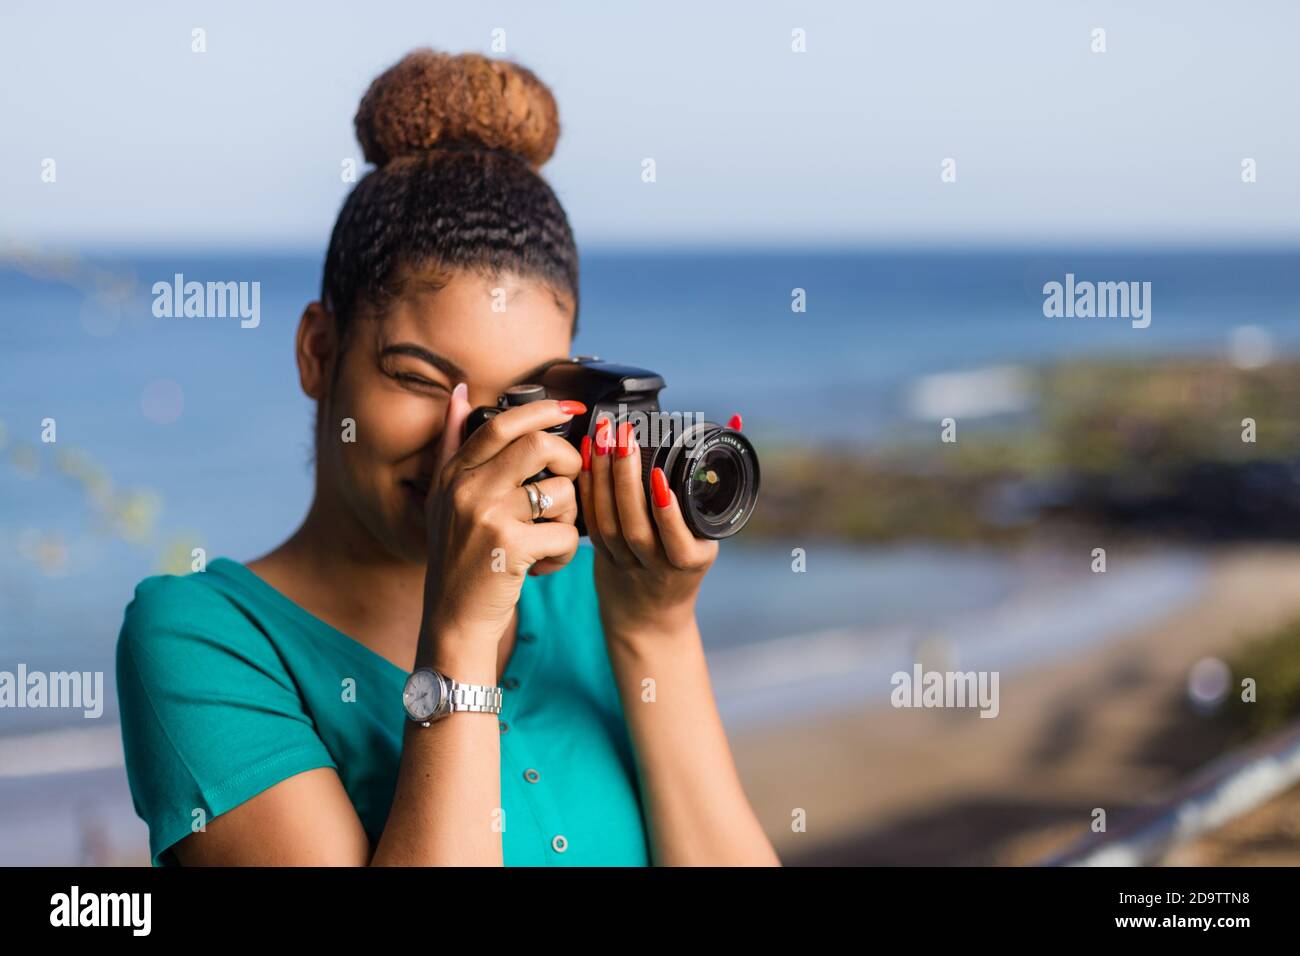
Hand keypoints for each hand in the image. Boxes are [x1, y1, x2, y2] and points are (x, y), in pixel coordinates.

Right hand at [420, 383, 585, 649]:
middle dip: (568, 461)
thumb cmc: (460, 560)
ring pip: (560, 492)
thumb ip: (454, 445)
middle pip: (538, 445)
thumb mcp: (445, 500)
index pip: (503, 424)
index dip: (543, 409)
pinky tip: (544, 564)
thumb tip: (461, 392)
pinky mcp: (509, 547)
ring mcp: (486, 517)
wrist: (453, 621)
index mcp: (455, 475)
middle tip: (567, 484)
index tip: (573, 406)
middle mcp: (466, 490)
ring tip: (549, 536)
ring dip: (569, 517)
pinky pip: (564, 534)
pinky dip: (564, 553)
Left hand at [578, 416, 718, 643]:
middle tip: (622, 437)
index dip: (667, 512)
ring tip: (600, 438)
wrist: (650, 617)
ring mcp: (625, 564)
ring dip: (601, 478)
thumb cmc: (684, 565)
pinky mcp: (601, 558)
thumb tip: (736, 419)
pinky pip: (592, 523)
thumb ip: (718, 473)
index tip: (659, 477)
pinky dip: (587, 489)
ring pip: (608, 523)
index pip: (679, 539)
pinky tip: (585, 459)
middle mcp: (656, 566)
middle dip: (626, 479)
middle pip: (635, 525)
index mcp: (690, 560)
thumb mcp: (708, 531)